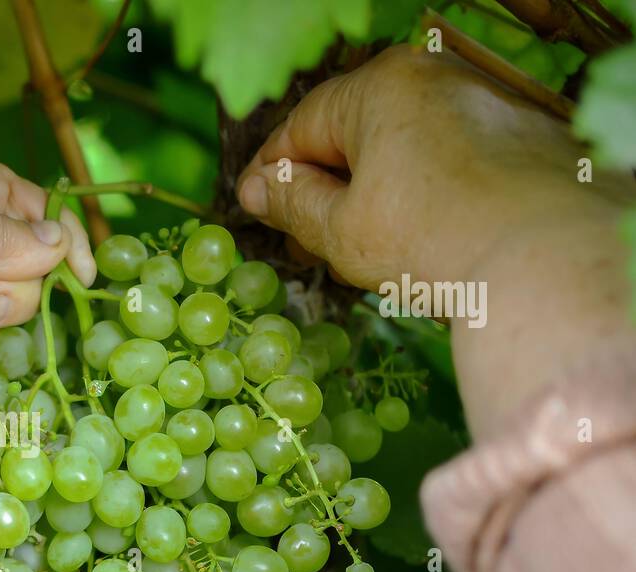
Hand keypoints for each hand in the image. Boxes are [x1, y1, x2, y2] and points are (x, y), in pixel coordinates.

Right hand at [236, 46, 634, 437]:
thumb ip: (292, 203)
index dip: (271, 171)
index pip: (302, 125)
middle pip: (355, 132)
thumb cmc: (433, 239)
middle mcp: (436, 79)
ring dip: (371, 193)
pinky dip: (421, 193)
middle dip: (323, 185)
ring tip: (357, 249)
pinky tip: (413, 240)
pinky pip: (448, 159)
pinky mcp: (520, 138)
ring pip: (404, 148)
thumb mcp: (340, 230)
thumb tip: (258, 188)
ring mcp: (484, 104)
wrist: (551, 259)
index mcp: (382, 86)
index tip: (253, 206)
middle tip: (302, 240)